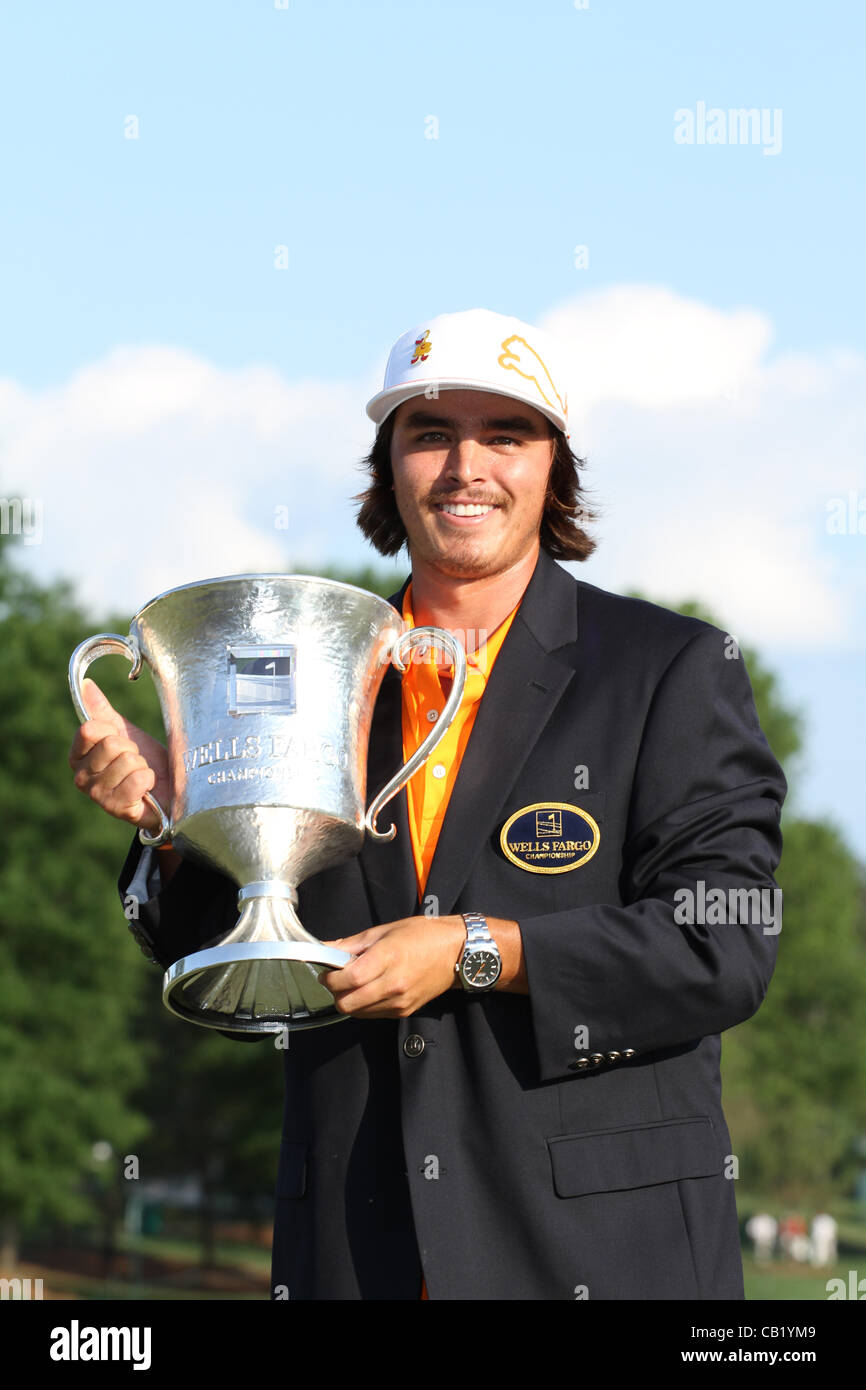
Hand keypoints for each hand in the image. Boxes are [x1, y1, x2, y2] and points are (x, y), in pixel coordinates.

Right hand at [68, 677, 169, 833]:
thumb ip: (102, 711)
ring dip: (143, 766)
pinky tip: (146, 790)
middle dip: (132, 750)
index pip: (89, 729)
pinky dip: (149, 780)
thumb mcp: (123, 732)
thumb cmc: (144, 762)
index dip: (112, 731)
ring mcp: (98, 796)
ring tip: (141, 776)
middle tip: (136, 762)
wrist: (169, 790)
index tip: (120, 741)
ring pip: (127, 761)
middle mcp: (81, 779)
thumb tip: (86, 684)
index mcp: (77, 757)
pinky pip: (138, 780)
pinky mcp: (117, 809)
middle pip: (111, 744)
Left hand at [320, 916, 466, 1018]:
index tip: (327, 971)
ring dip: (349, 1000)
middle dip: (335, 993)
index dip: (330, 978)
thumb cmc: (422, 935)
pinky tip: (370, 989)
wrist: (455, 952)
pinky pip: (373, 1014)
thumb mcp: (384, 931)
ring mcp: (399, 1001)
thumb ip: (351, 944)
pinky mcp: (404, 1011)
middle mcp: (393, 984)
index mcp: (387, 958)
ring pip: (357, 1012)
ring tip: (355, 983)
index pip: (348, 979)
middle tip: (337, 978)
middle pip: (347, 1003)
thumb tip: (325, 948)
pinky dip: (364, 1005)